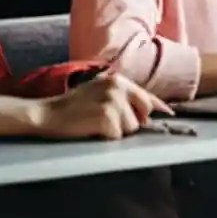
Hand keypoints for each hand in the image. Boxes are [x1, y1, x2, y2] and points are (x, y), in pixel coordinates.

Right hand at [31, 74, 171, 140]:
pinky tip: (92, 130)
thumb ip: (123, 97)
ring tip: (96, 124)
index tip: (169, 113)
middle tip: (108, 122)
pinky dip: (106, 137)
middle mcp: (119, 87)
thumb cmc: (73, 106)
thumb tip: (149, 111)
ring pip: (131, 128)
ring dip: (116, 132)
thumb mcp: (99, 92)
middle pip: (143, 114)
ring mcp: (113, 101)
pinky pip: (117, 136)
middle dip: (131, 123)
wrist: (47, 113)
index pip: (146, 96)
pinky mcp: (106, 116)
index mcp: (118, 80)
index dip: (158, 107)